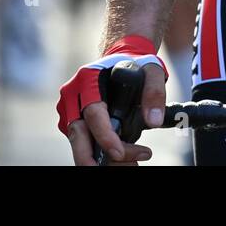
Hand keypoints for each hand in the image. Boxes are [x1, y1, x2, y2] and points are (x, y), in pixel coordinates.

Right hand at [57, 35, 167, 165]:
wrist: (122, 59)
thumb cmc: (135, 64)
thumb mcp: (151, 70)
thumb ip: (155, 91)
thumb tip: (153, 121)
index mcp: (87, 79)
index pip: (92, 113)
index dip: (104, 136)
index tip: (119, 152)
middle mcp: (73, 95)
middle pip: (78, 134)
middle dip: (95, 159)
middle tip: (127, 165)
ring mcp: (70, 110)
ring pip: (79, 143)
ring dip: (103, 159)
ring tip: (133, 161)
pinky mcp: (73, 122)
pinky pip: (83, 143)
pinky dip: (101, 154)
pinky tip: (123, 157)